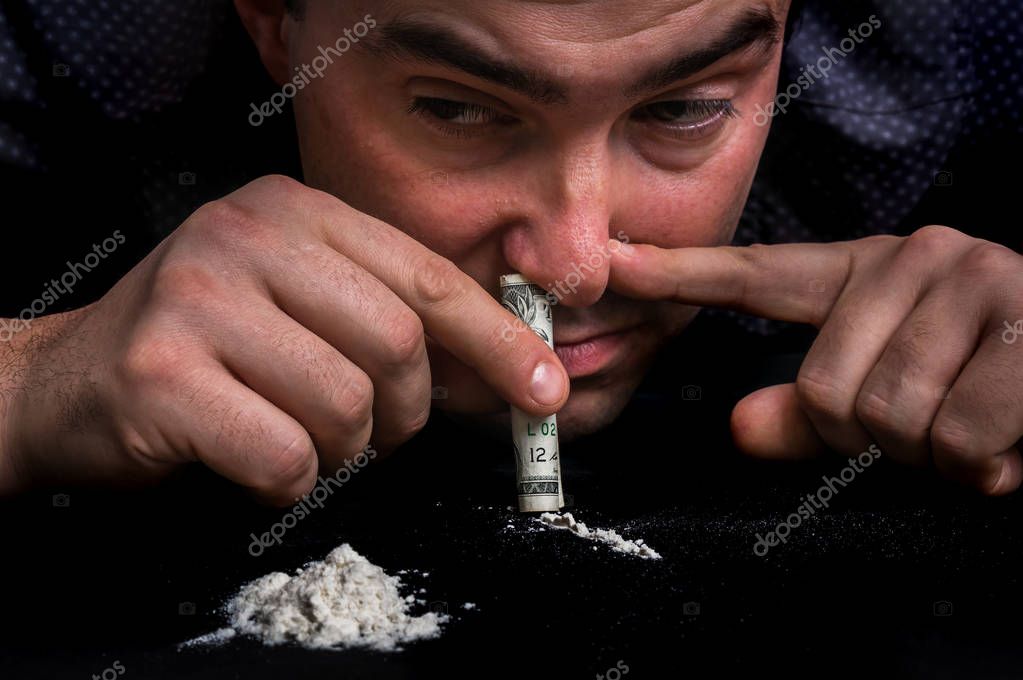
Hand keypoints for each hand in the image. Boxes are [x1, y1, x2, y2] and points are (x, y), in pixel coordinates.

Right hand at [0, 175, 567, 502]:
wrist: (69, 382)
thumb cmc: (209, 349)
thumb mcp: (298, 301)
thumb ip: (387, 315)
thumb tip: (506, 366)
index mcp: (295, 212)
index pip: (426, 276)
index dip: (497, 339)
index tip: (545, 390)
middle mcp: (246, 237)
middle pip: (397, 344)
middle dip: (406, 412)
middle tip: (377, 433)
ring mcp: (199, 300)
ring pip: (346, 405)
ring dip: (343, 450)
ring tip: (302, 439)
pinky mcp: (164, 374)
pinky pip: (286, 455)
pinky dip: (290, 482)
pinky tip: (254, 463)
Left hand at [609, 226, 1022, 494]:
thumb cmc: (993, 386)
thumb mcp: (896, 399)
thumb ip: (813, 413)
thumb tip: (737, 426)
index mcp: (871, 273)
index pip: (757, 274)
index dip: (680, 273)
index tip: (612, 265)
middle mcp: (918, 258)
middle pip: (827, 390)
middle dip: (875, 440)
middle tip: (932, 429)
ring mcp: (978, 281)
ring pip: (890, 416)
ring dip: (936, 453)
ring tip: (979, 427)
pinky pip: (959, 434)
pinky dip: (986, 462)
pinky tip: (1013, 439)